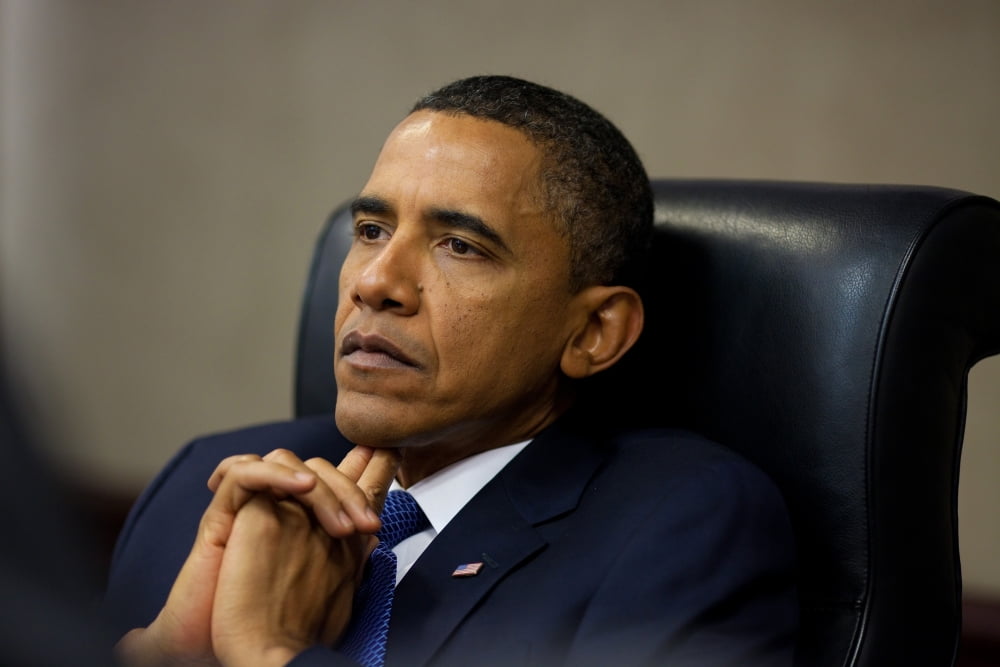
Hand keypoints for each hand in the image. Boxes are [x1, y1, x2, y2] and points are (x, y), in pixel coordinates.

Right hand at [115, 446, 399, 666]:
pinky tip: (303, 487)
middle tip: (369, 524)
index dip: (365, 462)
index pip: (336, 477)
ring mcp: (250, 507)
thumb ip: (348, 555)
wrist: (241, 655)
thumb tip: (376, 534)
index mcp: (305, 521)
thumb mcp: (326, 584)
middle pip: (317, 465)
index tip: (391, 454)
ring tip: (341, 526)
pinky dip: (277, 474)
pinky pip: (245, 473)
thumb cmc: (276, 626)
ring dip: (321, 487)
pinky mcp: (223, 514)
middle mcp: (277, 507)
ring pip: (285, 460)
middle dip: (350, 486)